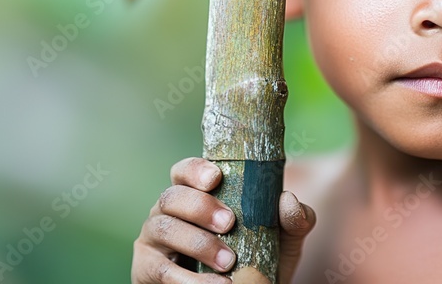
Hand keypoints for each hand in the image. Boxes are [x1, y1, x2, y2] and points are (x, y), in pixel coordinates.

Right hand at [132, 157, 316, 283]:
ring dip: (197, 243)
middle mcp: (169, 212)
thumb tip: (288, 200)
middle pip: (172, 196)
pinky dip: (190, 280)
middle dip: (200, 207)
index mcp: (195, 195)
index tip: (216, 178)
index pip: (184, 171)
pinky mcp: (148, 270)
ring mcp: (154, 240)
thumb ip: (293, 220)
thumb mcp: (281, 240)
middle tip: (229, 223)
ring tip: (228, 262)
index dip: (195, 169)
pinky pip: (161, 270)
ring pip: (163, 228)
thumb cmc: (256, 260)